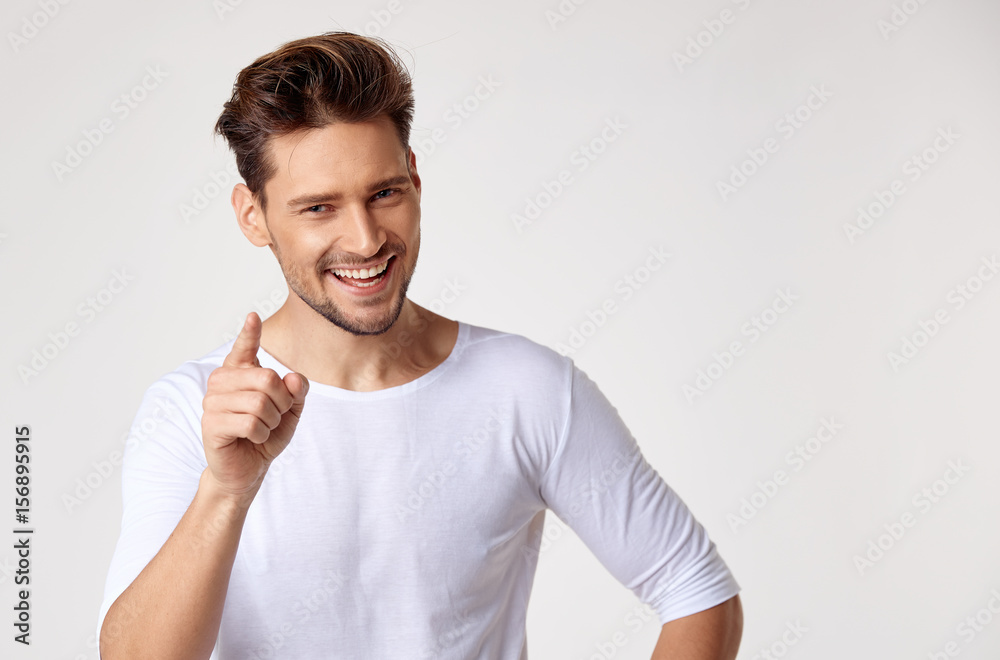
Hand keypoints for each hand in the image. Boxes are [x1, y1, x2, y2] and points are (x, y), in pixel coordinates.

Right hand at [201, 311, 307, 498]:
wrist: (249, 468)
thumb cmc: (266, 434)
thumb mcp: (290, 411)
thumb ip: (297, 391)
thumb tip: (294, 378)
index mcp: (240, 372)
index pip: (244, 348)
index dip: (249, 333)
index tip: (253, 316)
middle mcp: (222, 381)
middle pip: (267, 378)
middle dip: (282, 402)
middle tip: (275, 416)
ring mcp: (212, 401)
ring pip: (259, 403)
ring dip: (272, 421)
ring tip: (262, 429)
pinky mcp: (211, 423)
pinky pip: (250, 423)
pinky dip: (262, 434)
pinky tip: (253, 439)